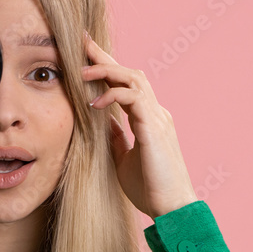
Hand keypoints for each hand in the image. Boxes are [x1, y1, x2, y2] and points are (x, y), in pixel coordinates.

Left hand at [81, 30, 197, 219]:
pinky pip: (134, 99)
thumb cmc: (150, 189)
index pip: (126, 84)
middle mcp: (156, 113)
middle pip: (130, 73)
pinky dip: (113, 95)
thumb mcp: (124, 159)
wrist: (171, 209)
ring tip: (82, 72)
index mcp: (148, 119)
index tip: (85, 52)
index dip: (107, 66)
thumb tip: (100, 122)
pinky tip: (94, 104)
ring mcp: (158, 118)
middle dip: (105, 57)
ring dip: (107, 71)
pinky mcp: (154, 129)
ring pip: (134, 79)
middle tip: (81, 43)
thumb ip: (116, 138)